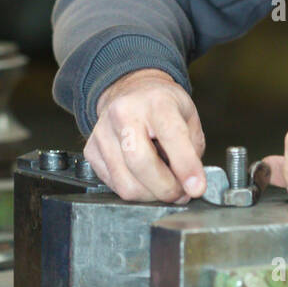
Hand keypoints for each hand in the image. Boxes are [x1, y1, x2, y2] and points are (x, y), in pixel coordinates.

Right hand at [85, 68, 206, 203]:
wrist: (131, 91)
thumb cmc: (162, 105)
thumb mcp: (188, 116)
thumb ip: (192, 150)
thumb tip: (190, 185)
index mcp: (156, 101)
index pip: (171, 135)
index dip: (186, 165)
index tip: (197, 188)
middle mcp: (124, 113)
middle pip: (141, 163)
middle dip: (166, 189)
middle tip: (181, 193)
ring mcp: (102, 132)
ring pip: (126, 183)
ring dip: (150, 195)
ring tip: (163, 184)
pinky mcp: (90, 150)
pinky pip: (114, 185)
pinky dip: (135, 190)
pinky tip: (143, 177)